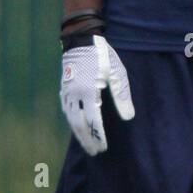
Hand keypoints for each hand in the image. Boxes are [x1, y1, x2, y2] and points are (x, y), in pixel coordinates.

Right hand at [60, 34, 133, 155]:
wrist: (80, 40)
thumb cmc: (102, 56)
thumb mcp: (117, 73)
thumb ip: (122, 95)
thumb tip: (129, 117)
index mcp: (88, 91)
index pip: (93, 121)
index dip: (98, 136)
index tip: (104, 147)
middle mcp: (75, 94)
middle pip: (79, 124)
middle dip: (87, 140)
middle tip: (96, 152)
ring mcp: (67, 92)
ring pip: (71, 119)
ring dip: (79, 134)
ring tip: (87, 145)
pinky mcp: (64, 89)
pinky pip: (66, 111)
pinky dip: (72, 122)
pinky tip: (77, 127)